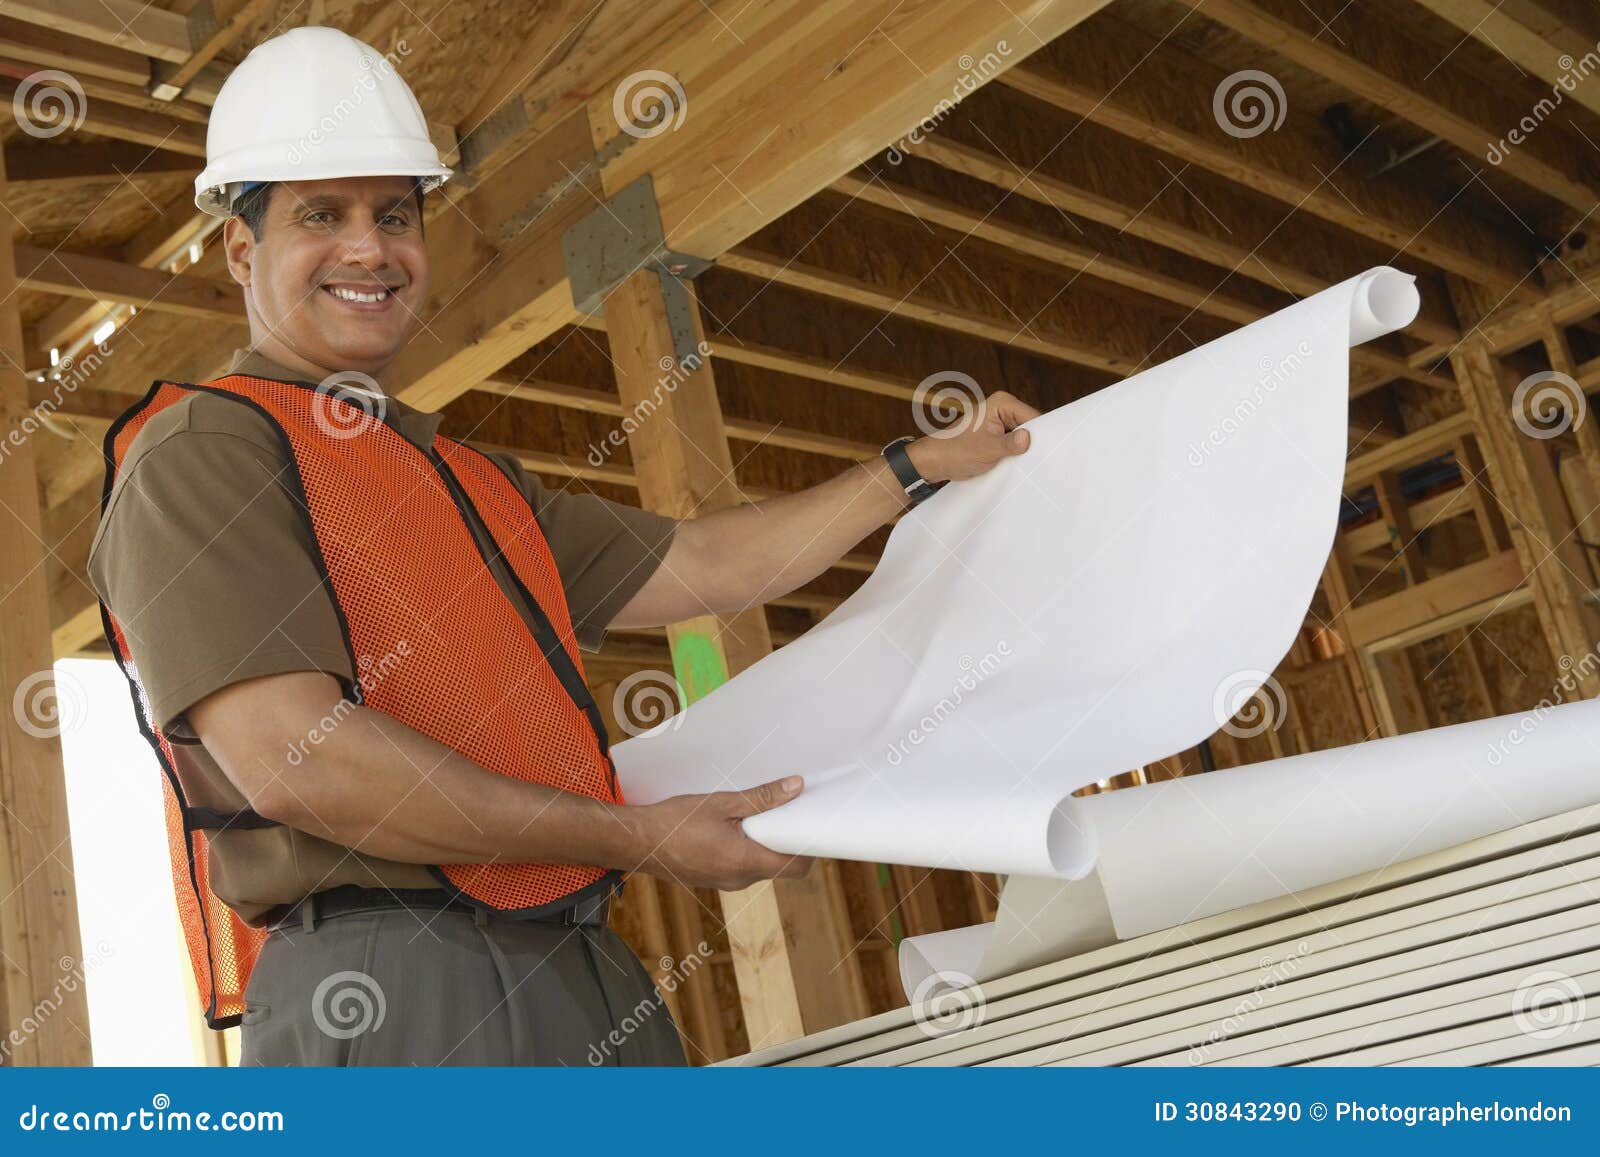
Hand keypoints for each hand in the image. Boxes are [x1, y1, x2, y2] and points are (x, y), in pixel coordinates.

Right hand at [627, 776, 814, 890]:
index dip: (809, 847)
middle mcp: (739, 879)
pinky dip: (747, 849)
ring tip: (755, 814)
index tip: (811, 824)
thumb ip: (761, 798)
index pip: (796, 866)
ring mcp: (725, 882)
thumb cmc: (675, 822)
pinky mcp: (713, 879)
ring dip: (764, 843)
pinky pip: (742, 867)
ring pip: (761, 865)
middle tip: (785, 811)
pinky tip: (734, 827)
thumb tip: (795, 788)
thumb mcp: (722, 804)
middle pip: (780, 865)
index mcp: (745, 862)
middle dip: (786, 840)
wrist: (636, 842)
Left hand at [905, 389, 1041, 483]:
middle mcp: (1003, 409)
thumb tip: (1028, 438)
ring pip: (1024, 437)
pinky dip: (1016, 455)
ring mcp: (1001, 422)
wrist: (935, 462)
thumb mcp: (986, 450)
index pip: (1033, 417)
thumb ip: (1009, 445)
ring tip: (1024, 464)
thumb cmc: (954, 451)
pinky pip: (1015, 444)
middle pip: (1031, 426)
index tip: (1047, 453)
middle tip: (1037, 462)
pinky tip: (1017, 465)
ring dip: (1024, 451)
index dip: (1041, 435)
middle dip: (1032, 444)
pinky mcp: (998, 436)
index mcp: (1002, 403)